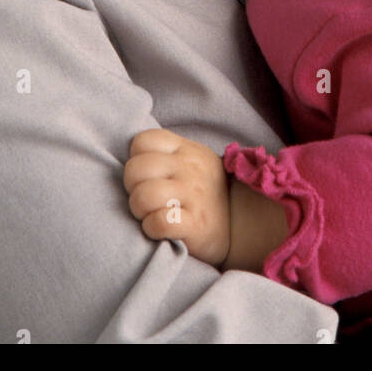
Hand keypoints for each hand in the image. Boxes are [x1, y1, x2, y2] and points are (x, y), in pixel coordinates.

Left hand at [123, 128, 231, 266]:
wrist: (240, 223)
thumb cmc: (204, 192)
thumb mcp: (192, 161)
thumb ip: (166, 154)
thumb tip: (132, 158)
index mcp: (185, 149)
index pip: (143, 141)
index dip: (136, 159)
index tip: (145, 176)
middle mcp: (190, 168)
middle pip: (137, 168)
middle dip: (132, 187)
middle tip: (143, 199)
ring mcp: (194, 196)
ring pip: (144, 195)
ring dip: (139, 210)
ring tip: (148, 214)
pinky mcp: (196, 225)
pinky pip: (160, 222)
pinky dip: (151, 228)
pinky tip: (157, 229)